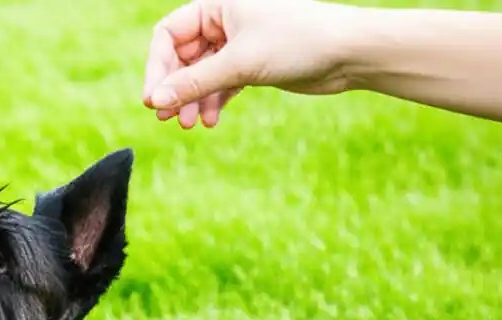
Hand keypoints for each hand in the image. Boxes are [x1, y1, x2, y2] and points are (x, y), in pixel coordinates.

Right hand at [142, 0, 361, 127]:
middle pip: (181, 57)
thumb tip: (154, 101)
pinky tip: (211, 120)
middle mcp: (224, 20)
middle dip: (175, 88)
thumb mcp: (239, 63)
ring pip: (200, 74)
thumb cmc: (298, 41)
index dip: (157, 68)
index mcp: (217, 4)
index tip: (152, 99)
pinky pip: (220, 84)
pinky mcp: (251, 63)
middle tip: (166, 118)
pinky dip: (213, 101)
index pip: (168, 35)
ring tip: (189, 124)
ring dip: (192, 100)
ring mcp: (237, 43)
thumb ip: (194, 83)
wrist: (348, 52)